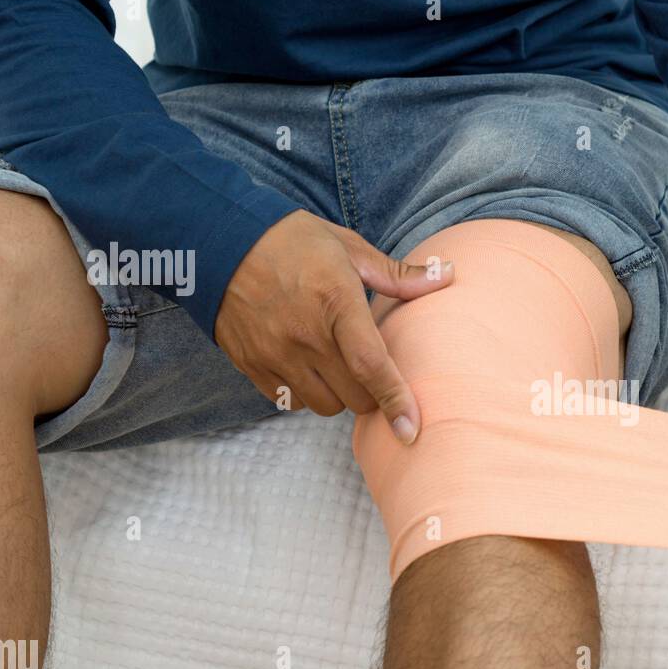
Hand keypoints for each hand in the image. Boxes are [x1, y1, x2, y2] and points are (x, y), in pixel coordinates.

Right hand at [216, 210, 452, 440]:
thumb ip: (399, 275)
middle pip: (354, 397)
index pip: (371, 365)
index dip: (395, 400)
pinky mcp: (251, 364)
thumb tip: (447, 275)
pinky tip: (306, 365)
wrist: (220, 239)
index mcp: (335, 302)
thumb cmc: (292, 241)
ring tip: (334, 363)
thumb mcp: (349, 248)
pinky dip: (306, 393)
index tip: (412, 428)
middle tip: (369, 366)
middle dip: (371, 392)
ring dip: (339, 395)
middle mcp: (304, 335)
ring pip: (325, 406)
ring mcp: (275, 353)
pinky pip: (290, 402)